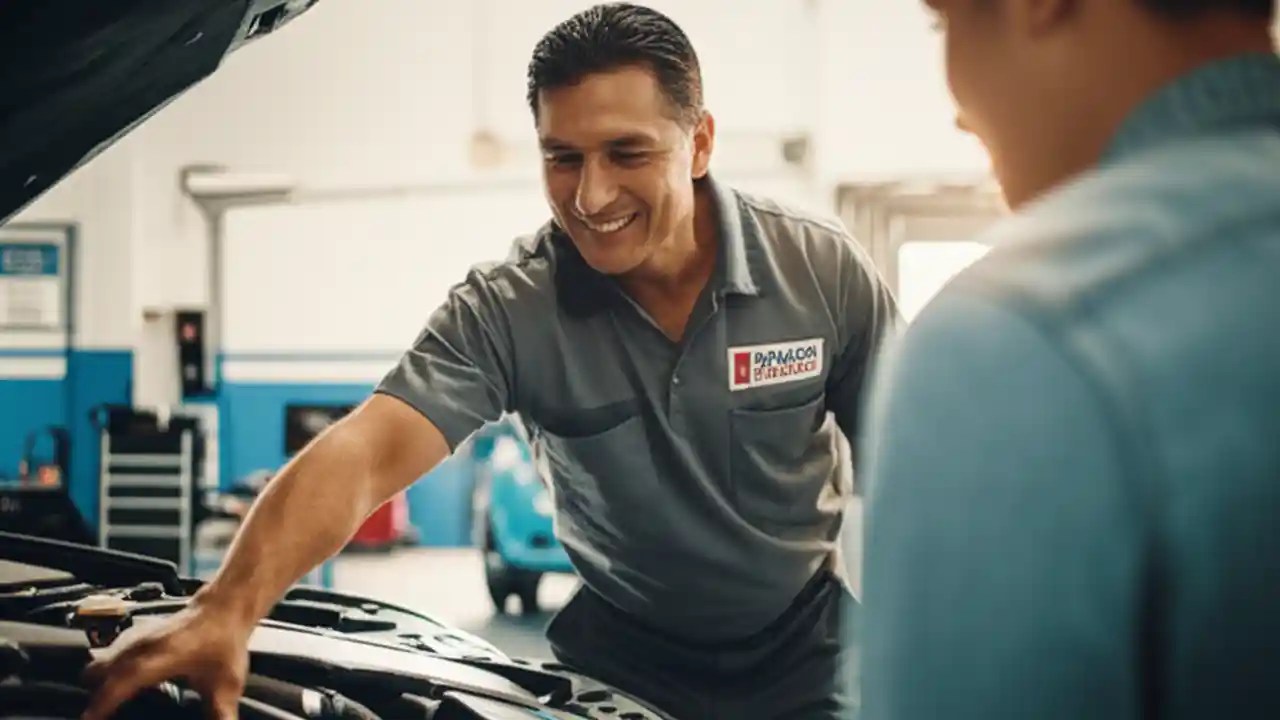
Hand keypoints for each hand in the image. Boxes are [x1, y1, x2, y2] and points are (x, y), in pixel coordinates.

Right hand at [81, 600, 251, 719]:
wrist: (224, 608)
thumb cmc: (224, 643)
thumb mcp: (226, 684)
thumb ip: (220, 714)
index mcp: (157, 659)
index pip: (117, 684)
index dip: (100, 706)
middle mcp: (139, 647)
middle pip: (96, 673)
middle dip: (94, 697)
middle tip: (103, 717)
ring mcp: (135, 637)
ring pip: (99, 662)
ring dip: (98, 683)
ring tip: (109, 707)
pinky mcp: (135, 634)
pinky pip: (108, 655)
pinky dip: (107, 671)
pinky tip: (122, 685)